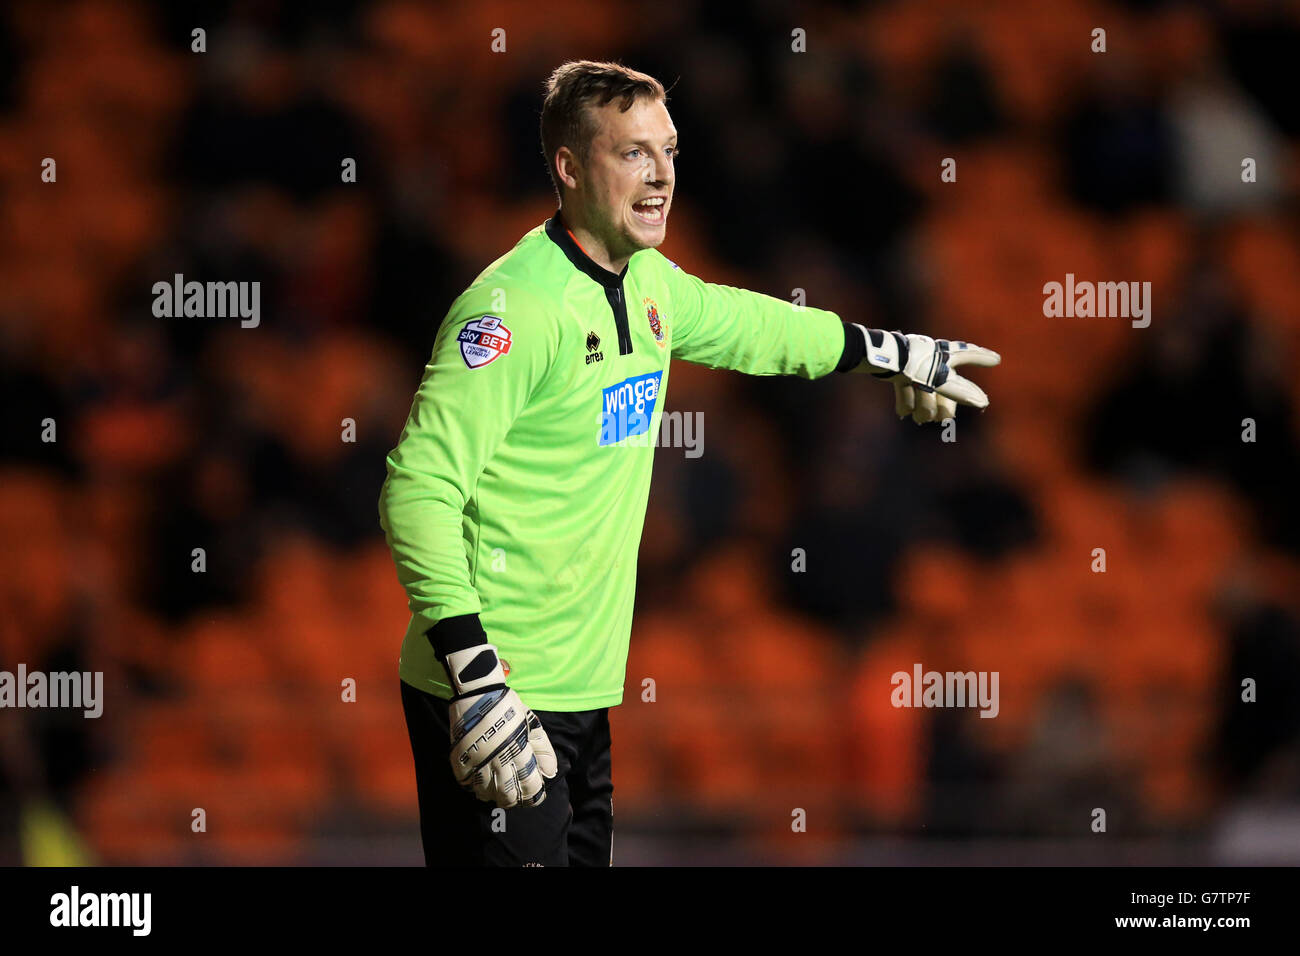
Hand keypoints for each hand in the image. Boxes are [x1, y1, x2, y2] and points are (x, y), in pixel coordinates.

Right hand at [445, 643, 556, 808]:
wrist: (477, 692)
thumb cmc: (508, 707)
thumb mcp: (531, 723)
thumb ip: (543, 749)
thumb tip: (550, 773)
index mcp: (518, 750)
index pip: (529, 785)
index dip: (534, 795)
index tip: (535, 796)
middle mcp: (497, 759)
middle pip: (507, 794)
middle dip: (514, 800)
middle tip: (515, 798)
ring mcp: (477, 760)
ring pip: (486, 792)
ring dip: (493, 795)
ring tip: (497, 792)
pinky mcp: (460, 759)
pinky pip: (466, 783)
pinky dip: (474, 787)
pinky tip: (479, 784)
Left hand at [850, 325, 1000, 423]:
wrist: (881, 359)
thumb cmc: (914, 364)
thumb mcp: (939, 379)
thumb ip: (960, 391)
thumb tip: (983, 402)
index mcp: (945, 355)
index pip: (968, 354)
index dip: (981, 357)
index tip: (996, 359)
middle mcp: (932, 360)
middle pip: (946, 389)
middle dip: (942, 407)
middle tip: (941, 419)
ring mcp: (914, 368)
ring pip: (926, 395)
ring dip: (922, 407)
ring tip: (916, 416)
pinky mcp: (898, 375)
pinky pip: (906, 395)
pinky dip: (905, 403)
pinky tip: (902, 412)